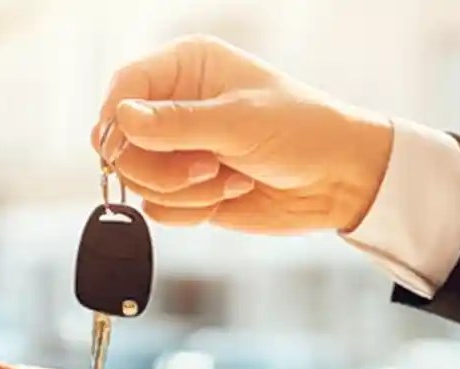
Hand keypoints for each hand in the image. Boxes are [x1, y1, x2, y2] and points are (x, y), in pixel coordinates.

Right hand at [93, 35, 393, 233]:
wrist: (339, 180)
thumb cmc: (303, 131)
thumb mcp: (239, 122)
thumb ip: (176, 123)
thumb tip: (121, 119)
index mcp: (186, 67)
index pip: (125, 88)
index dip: (119, 119)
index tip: (132, 144)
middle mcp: (176, 105)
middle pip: (121, 142)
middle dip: (161, 166)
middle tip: (206, 166)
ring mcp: (179, 150)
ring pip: (138, 180)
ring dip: (185, 190)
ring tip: (229, 176)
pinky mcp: (186, 188)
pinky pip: (158, 209)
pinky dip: (192, 210)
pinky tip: (231, 191)